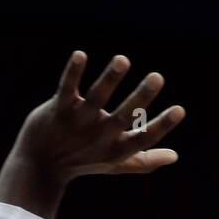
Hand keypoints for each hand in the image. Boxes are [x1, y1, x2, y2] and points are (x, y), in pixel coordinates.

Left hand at [15, 52, 185, 187]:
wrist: (39, 164)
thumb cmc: (82, 160)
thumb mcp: (115, 162)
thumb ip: (145, 159)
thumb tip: (175, 156)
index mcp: (115, 148)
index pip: (143, 139)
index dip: (161, 126)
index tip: (180, 110)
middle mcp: (99, 136)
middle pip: (122, 117)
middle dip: (140, 97)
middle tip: (157, 77)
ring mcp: (79, 122)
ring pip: (96, 99)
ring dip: (109, 80)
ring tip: (122, 60)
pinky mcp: (59, 109)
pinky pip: (66, 88)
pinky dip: (73, 72)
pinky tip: (81, 54)